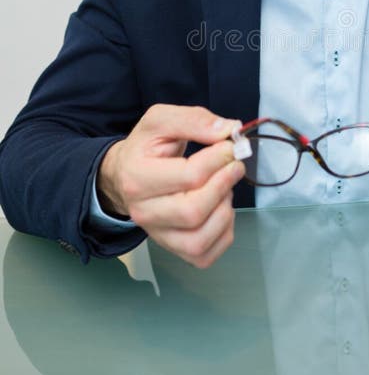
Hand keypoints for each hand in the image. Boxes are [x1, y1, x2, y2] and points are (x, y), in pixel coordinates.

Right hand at [98, 105, 244, 267]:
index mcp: (137, 177)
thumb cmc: (147, 148)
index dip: (219, 158)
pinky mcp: (173, 248)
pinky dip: (223, 233)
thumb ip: (194, 120)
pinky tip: (220, 209)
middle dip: (224, 184)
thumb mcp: (161, 120)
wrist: (127, 174)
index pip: (189, 175)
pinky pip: (204, 254)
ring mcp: (157, 234)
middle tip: (235, 165)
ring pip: (199, 239)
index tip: (229, 145)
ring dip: (224, 211)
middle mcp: (143, 212)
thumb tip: (228, 130)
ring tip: (223, 188)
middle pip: (194, 211)